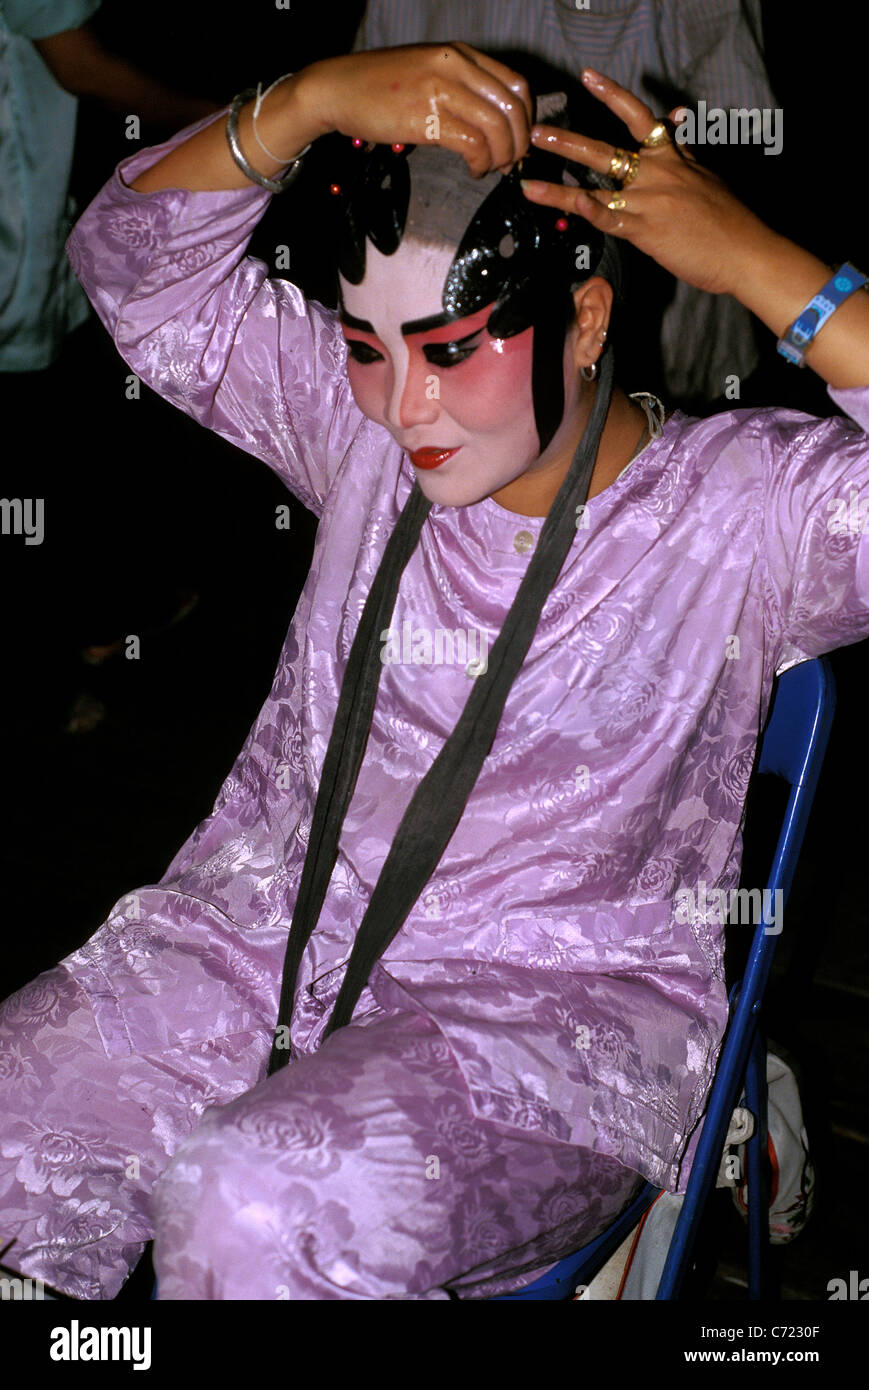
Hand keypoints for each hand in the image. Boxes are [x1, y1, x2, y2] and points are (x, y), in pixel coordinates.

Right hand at [304, 43, 532, 177]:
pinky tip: (472, 171)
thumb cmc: (378, 87)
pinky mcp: (426, 117)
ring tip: (489, 169)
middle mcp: (455, 65)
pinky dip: (480, 163)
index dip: (526, 119)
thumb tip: (492, 119)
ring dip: (501, 157)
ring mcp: (440, 89)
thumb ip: (460, 86)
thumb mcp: (427, 72)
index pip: (515, 84)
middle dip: (518, 143)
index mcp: (460, 54)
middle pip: (511, 108)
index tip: (519, 140)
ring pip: (496, 128)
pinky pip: (472, 145)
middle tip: (510, 162)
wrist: (337, 89)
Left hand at [520, 68, 775, 295]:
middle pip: (603, 150)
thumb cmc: (728, 218)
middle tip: (537, 131)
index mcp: (671, 156)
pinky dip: (588, 211)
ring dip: (558, 188)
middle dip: (566, 141)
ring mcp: (648, 201)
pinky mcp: (646, 231)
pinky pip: (610, 219)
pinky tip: (568, 206)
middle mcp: (656, 172)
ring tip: (528, 183)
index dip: (612, 94)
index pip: (638, 116)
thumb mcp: (707, 173)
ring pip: (596, 189)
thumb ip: (684, 146)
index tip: (587, 77)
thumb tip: (674, 115)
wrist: (746, 250)